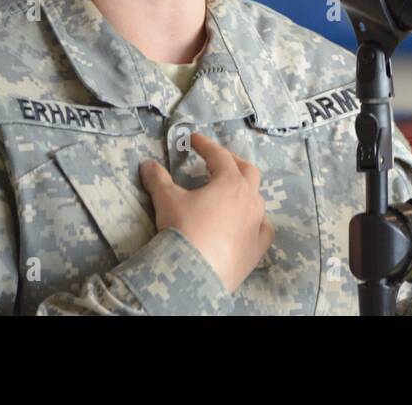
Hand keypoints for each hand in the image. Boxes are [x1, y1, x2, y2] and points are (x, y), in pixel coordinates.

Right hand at [140, 133, 273, 293]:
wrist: (193, 273)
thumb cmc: (183, 230)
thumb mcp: (166, 200)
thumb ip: (158, 179)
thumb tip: (147, 164)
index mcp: (231, 183)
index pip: (219, 156)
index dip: (205, 145)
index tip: (194, 139)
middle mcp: (250, 200)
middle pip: (248, 172)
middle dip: (233, 162)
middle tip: (218, 161)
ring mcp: (257, 224)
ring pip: (257, 199)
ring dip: (246, 191)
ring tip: (232, 192)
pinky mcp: (257, 247)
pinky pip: (264, 229)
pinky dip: (258, 222)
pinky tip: (251, 224)